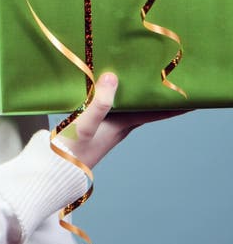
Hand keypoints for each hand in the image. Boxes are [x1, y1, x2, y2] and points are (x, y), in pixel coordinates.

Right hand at [57, 73, 187, 168]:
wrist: (51, 171)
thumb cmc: (70, 151)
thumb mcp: (86, 126)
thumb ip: (99, 102)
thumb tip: (113, 77)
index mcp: (122, 125)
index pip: (156, 112)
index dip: (173, 105)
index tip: (192, 95)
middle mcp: (117, 125)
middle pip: (143, 106)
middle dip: (154, 92)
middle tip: (162, 72)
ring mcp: (103, 126)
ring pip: (126, 105)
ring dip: (133, 91)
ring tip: (137, 71)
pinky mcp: (90, 124)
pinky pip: (108, 104)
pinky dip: (111, 93)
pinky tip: (101, 83)